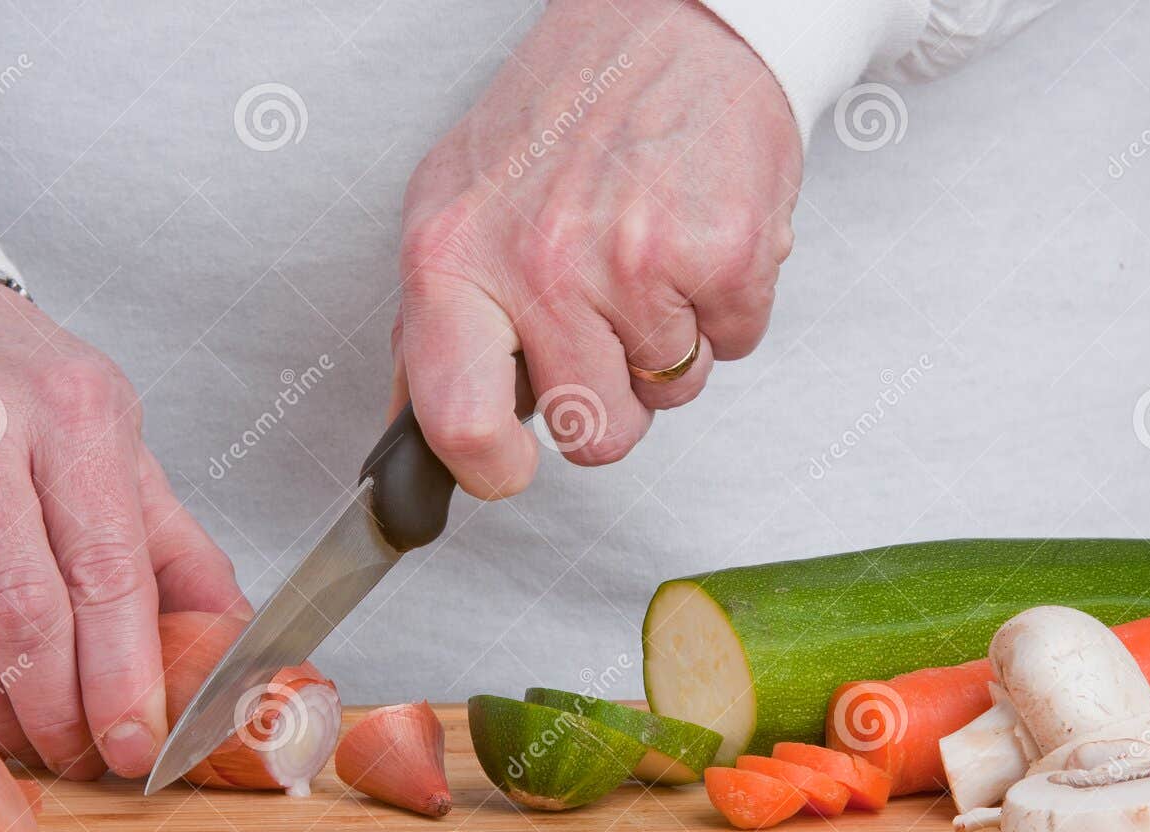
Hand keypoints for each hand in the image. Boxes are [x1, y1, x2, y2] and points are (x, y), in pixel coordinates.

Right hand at [0, 279, 244, 778]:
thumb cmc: (16, 390)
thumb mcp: (114, 442)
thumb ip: (176, 549)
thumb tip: (238, 648)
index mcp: (71, 409)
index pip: (105, 570)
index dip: (124, 675)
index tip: (139, 744)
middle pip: (22, 611)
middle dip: (60, 710)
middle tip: (83, 756)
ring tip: (29, 742)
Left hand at [393, 0, 800, 495]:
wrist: (667, 25)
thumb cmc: (560, 122)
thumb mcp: (454, 209)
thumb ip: (431, 332)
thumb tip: (413, 442)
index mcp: (453, 259)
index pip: (456, 420)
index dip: (491, 468)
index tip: (509, 468)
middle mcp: (539, 264)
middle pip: (596, 436)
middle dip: (613, 399)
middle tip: (605, 323)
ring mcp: (634, 261)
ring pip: (671, 391)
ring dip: (670, 342)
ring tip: (649, 255)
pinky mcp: (724, 253)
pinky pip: (736, 344)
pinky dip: (726, 305)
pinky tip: (694, 240)